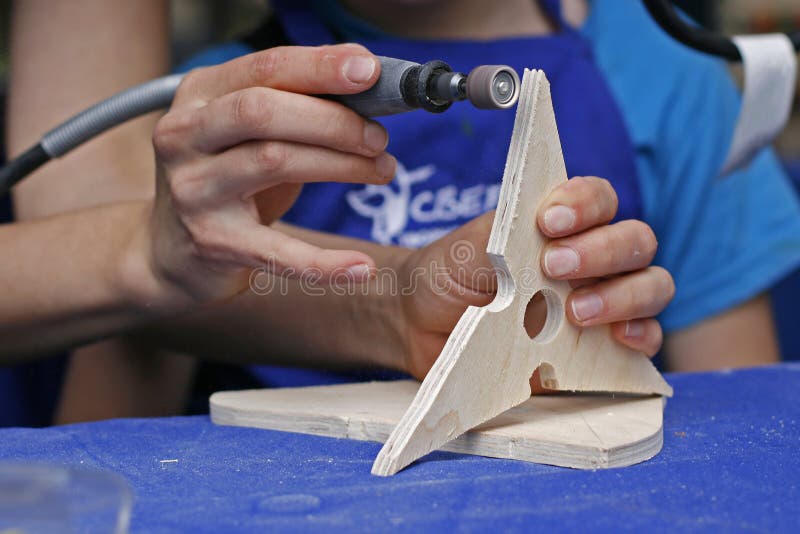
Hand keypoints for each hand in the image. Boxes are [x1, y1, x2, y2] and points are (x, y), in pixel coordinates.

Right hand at [129, 45, 397, 308]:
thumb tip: (368, 83)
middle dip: (333, 120)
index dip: (320, 67)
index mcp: (199, 94)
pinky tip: (362, 267)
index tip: (369, 71)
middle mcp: (185, 135)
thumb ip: (296, 103)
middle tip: (378, 137)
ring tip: (383, 170)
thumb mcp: (250, 131)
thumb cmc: (229, 178)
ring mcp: (194, 190)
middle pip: (263, 112)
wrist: (172, 248)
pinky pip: (276, 251)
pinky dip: (324, 263)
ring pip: (274, 161)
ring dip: (341, 165)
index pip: (264, 67)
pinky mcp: (212, 242)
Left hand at [393, 176, 674, 381]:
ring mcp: (604, 302)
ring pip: (651, 287)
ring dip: (623, 295)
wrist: (425, 326)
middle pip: (635, 242)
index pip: (599, 199)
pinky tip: (619, 338)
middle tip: (555, 267)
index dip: (585, 204)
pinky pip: (647, 339)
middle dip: (602, 251)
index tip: (550, 222)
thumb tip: (532, 239)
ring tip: (575, 311)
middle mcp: (593, 258)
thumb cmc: (449, 276)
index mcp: (563, 223)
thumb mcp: (466, 252)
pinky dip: (642, 335)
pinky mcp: (603, 350)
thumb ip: (503, 240)